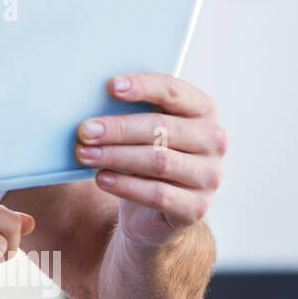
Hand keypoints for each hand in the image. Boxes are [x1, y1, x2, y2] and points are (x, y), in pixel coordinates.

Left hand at [76, 73, 228, 247]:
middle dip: (118, 128)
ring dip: (116, 156)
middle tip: (84, 130)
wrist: (151, 212)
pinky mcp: (197, 207)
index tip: (110, 86)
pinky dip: (126, 185)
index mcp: (202, 109)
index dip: (142, 87)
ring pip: (159, 161)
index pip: (173, 91)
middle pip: (162, 128)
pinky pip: (159, 194)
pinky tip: (102, 179)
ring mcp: (209, 175)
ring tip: (85, 154)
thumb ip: (128, 113)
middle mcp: (213, 140)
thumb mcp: (139, 131)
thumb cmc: (142, 157)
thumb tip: (92, 105)